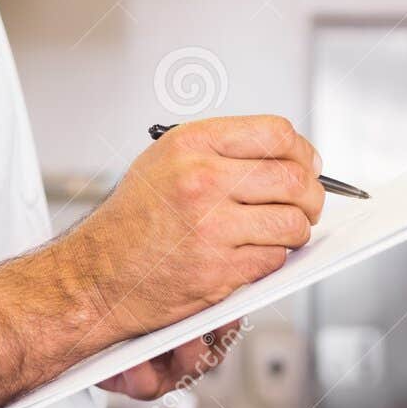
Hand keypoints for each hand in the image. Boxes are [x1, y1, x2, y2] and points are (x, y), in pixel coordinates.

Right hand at [0, 116, 322, 407]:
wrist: (95, 274)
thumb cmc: (130, 221)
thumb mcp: (166, 162)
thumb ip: (222, 153)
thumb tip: (286, 158)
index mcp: (192, 144)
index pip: (277, 133)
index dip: (303, 153)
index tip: (307, 166)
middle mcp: (201, 179)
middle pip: (295, 179)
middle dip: (311, 196)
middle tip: (307, 206)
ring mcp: (211, 226)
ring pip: (293, 223)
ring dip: (295, 232)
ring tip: (278, 233)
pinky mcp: (217, 269)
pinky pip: (273, 259)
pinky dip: (270, 260)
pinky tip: (249, 255)